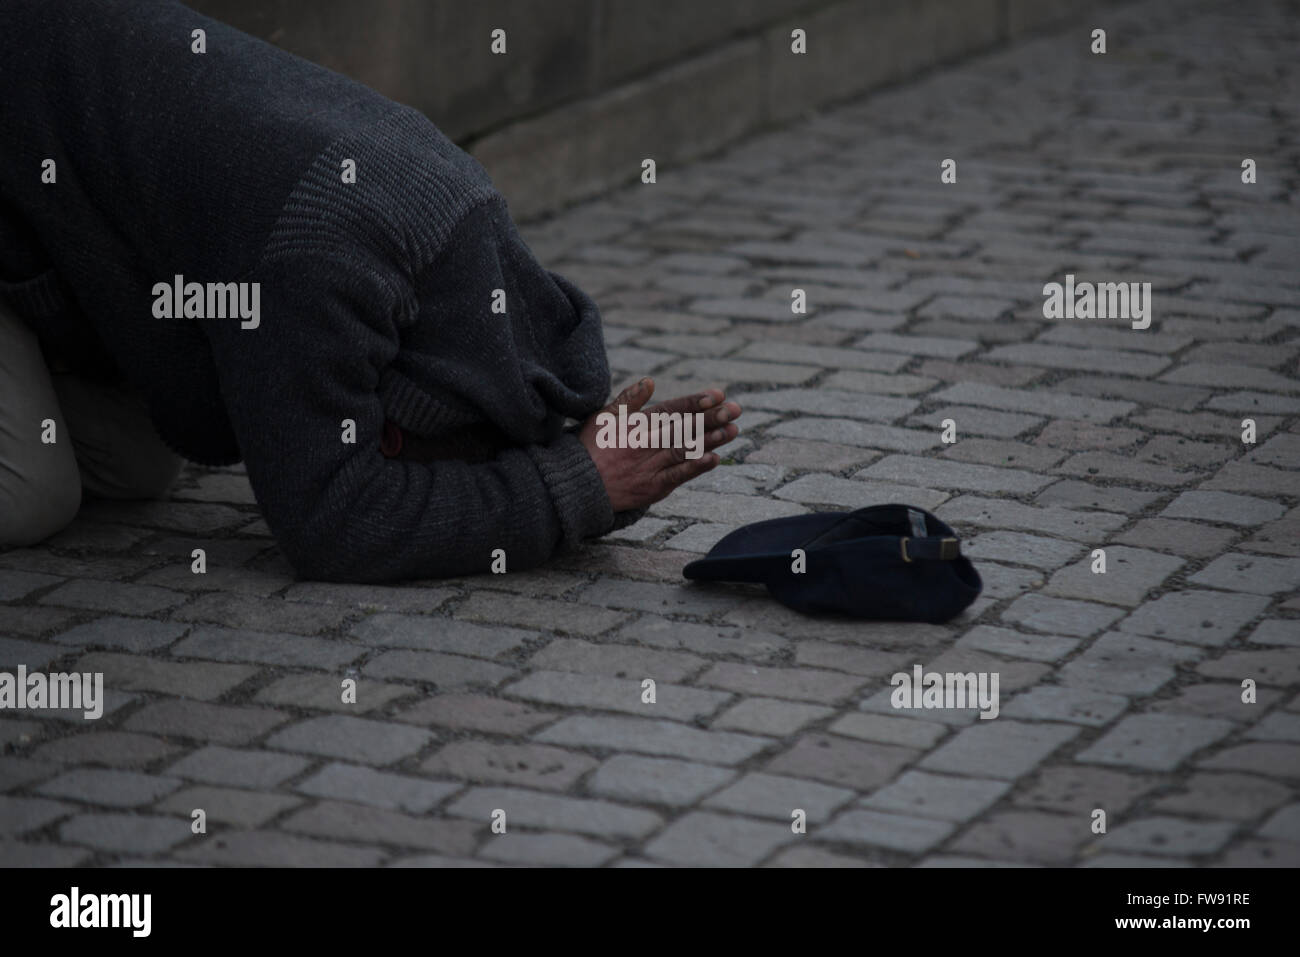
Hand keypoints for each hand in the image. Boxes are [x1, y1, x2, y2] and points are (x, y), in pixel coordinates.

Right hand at [577, 377, 741, 512]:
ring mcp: (650, 466)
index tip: (718, 394)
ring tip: (733, 430)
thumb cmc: (591, 447)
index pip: (672, 409)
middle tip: (735, 410)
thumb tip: (649, 381)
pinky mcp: (653, 487)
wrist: (578, 485)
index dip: (696, 402)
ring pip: (685, 449)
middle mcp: (645, 443)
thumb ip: (628, 399)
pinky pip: (677, 476)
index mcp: (636, 424)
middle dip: (712, 417)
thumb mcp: (604, 417)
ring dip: (711, 439)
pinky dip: (696, 468)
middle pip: (684, 428)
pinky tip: (715, 459)